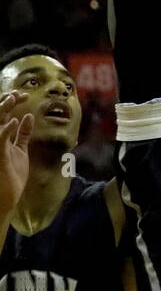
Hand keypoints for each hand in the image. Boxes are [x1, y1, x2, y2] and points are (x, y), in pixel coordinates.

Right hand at [0, 93, 32, 216]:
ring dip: (3, 109)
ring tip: (14, 98)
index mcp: (0, 137)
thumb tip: (28, 116)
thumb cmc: (11, 175)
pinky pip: (0, 139)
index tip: (25, 95)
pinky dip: (6, 129)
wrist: (6, 197)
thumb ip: (23, 134)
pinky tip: (16, 121)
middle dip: (6, 101)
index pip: (3, 114)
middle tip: (19, 93)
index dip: (11, 101)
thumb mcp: (20, 150)